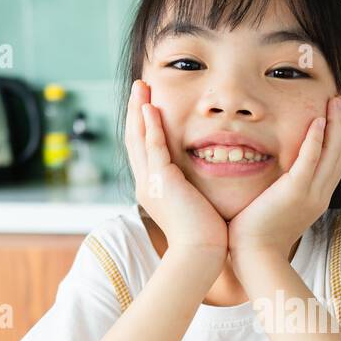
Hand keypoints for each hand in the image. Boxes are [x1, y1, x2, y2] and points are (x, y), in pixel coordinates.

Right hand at [124, 80, 227, 257]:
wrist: (201, 253)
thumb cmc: (205, 236)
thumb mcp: (196, 207)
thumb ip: (194, 191)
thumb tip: (205, 185)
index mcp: (153, 189)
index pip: (144, 150)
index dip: (144, 126)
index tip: (148, 104)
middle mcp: (146, 183)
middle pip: (134, 140)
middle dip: (136, 111)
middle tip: (139, 87)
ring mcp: (150, 182)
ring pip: (138, 138)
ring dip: (139, 110)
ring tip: (141, 87)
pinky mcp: (161, 181)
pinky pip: (152, 147)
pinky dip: (150, 126)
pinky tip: (151, 107)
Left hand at [228, 95, 340, 270]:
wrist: (255, 256)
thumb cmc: (259, 234)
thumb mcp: (280, 207)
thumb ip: (284, 189)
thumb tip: (279, 176)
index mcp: (318, 197)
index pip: (340, 162)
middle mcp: (320, 194)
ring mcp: (310, 194)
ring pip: (332, 153)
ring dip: (335, 124)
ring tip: (334, 100)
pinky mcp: (294, 192)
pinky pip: (309, 161)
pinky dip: (316, 140)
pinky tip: (317, 121)